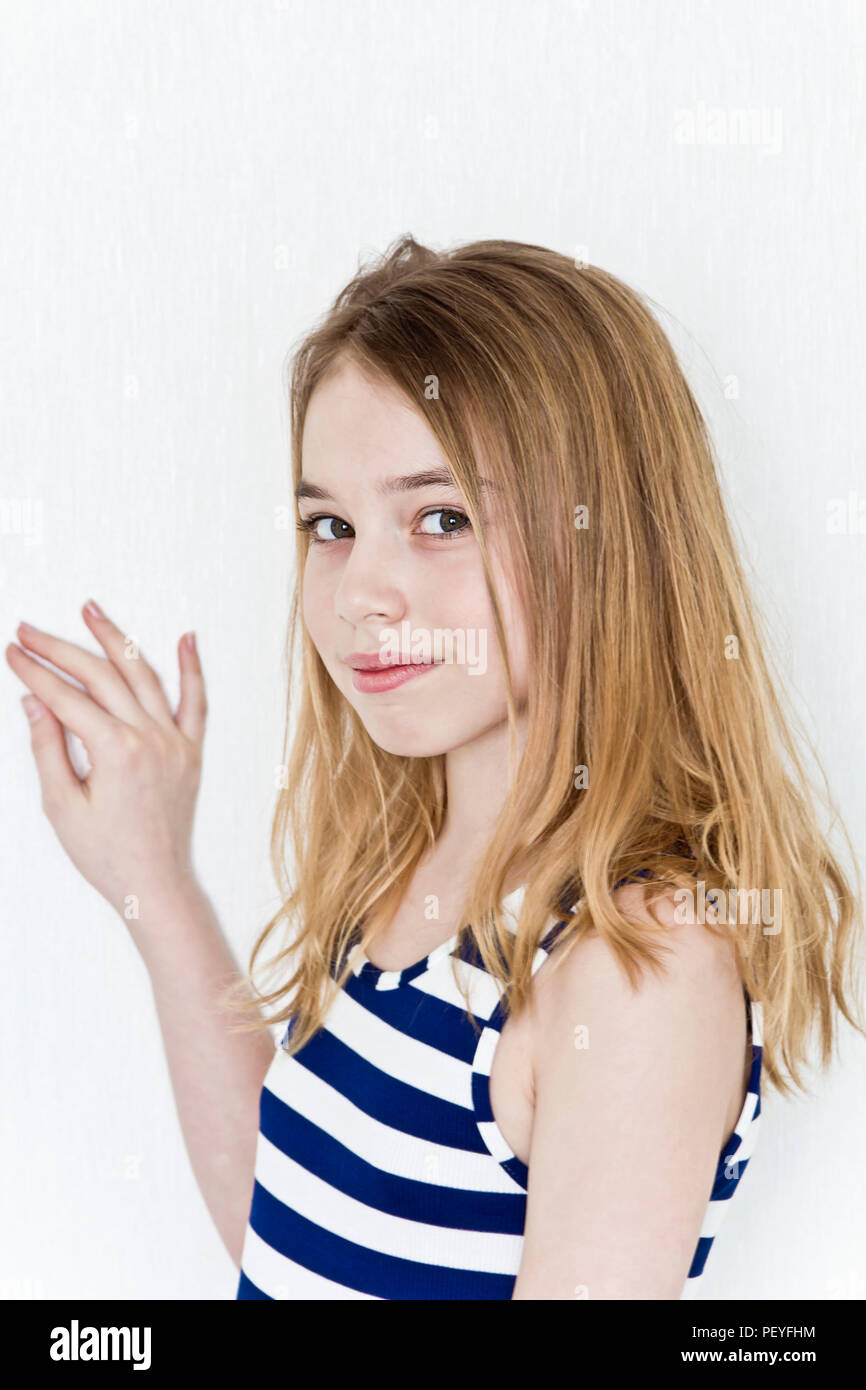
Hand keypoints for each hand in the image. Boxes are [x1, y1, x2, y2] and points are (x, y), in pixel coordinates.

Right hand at [6, 600, 206, 921]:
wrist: (155, 884)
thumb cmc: (106, 855)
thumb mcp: (62, 805)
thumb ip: (48, 747)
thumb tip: (34, 700)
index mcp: (116, 752)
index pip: (66, 698)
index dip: (34, 673)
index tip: (12, 652)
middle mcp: (150, 738)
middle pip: (100, 677)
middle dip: (60, 649)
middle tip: (29, 630)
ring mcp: (175, 741)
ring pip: (144, 676)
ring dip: (116, 639)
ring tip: (90, 610)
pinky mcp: (191, 750)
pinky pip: (196, 701)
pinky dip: (192, 668)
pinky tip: (186, 638)